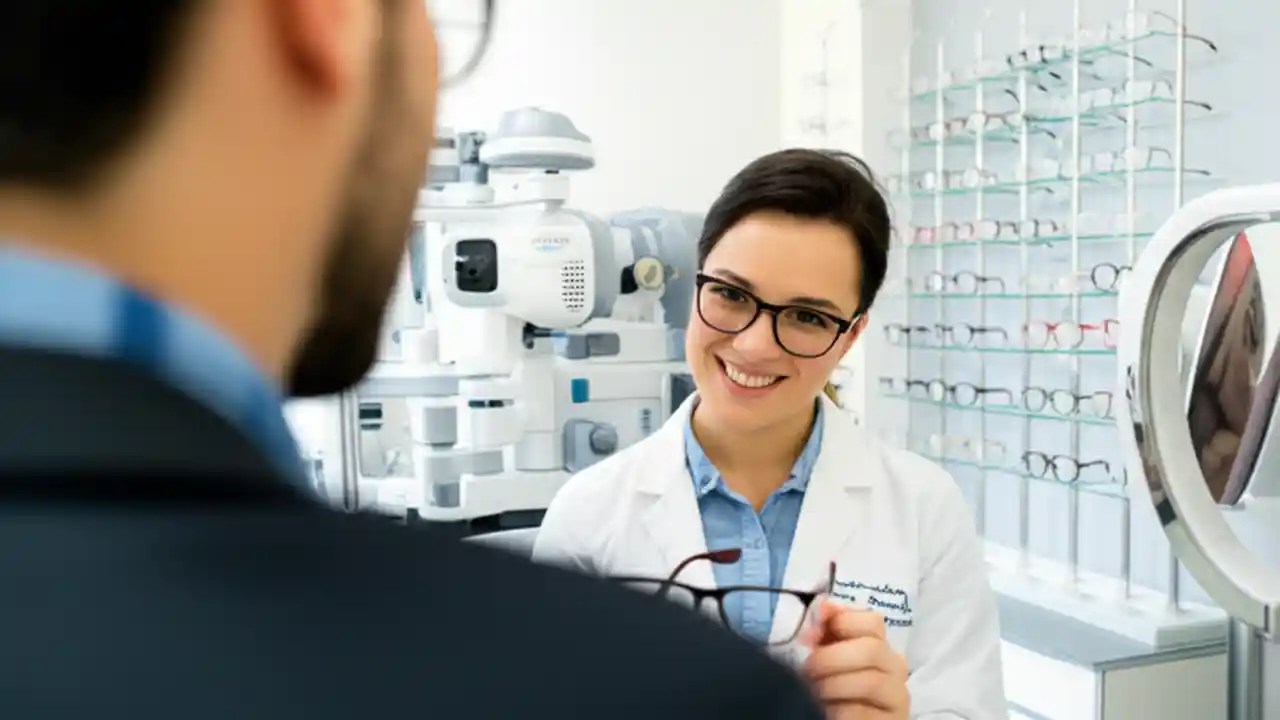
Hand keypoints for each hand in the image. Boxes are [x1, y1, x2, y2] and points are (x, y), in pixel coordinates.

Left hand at [797, 599, 909, 719]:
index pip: (872, 621)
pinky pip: (863, 713)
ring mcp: (897, 696)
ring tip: (814, 693)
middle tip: (808, 670)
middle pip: (871, 649)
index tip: (812, 636)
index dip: (841, 623)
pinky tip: (827, 711)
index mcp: (880, 644)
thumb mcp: (827, 653)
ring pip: (870, 682)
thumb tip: (824, 605)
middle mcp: (895, 667)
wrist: (844, 717)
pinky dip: (839, 711)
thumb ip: (825, 629)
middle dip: (831, 658)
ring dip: (833, 686)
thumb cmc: (833, 685)